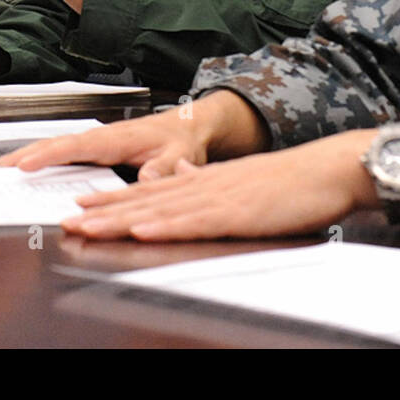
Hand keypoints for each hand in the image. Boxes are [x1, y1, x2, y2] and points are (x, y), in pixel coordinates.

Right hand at [0, 109, 210, 179]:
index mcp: (115, 138)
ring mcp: (93, 143)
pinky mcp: (92, 150)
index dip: (48, 156)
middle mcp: (99, 138)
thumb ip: (163, 169)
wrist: (187, 126)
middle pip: (52, 145)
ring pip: (51, 148)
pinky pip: (59, 155)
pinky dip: (36, 160)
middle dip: (19, 156)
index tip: (25, 166)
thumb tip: (145, 181)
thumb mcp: (179, 157)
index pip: (75, 145)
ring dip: (21, 158)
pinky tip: (20, 171)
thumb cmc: (181, 140)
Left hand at [59, 130, 378, 240]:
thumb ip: (211, 180)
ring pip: (161, 210)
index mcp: (207, 180)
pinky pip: (195, 221)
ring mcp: (221, 197)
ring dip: (121, 220)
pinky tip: (142, 231)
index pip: (150, 192)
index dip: (113, 200)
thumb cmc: (294, 182)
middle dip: (104, 212)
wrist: (330, 169)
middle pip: (145, 200)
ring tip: (89, 226)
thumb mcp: (245, 181)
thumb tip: (184, 174)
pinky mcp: (239, 212)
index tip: (83, 207)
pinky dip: (166, 226)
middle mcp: (206, 185)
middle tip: (69, 220)